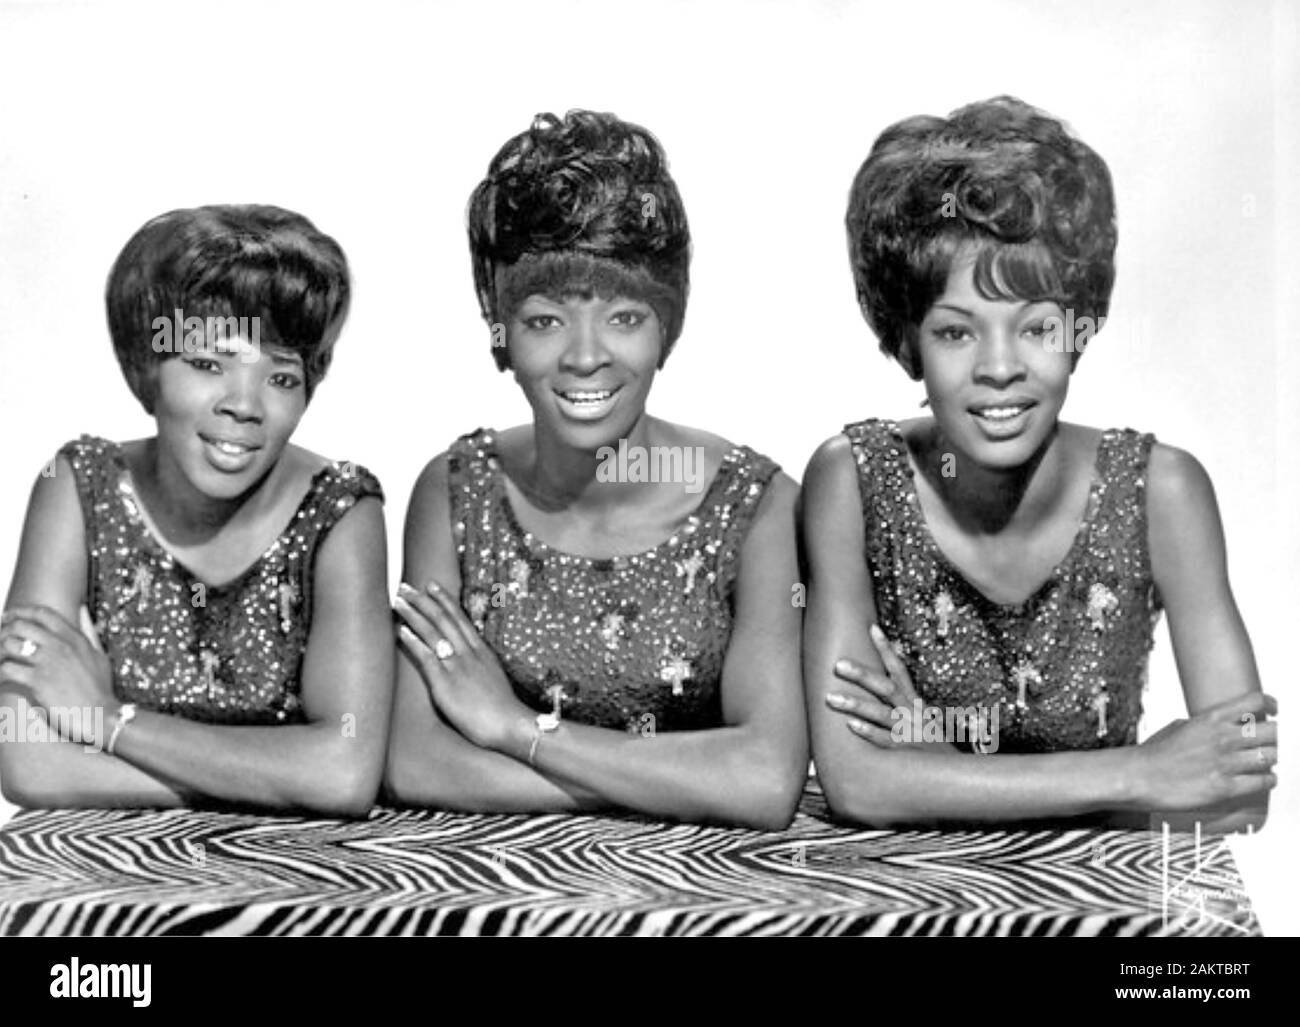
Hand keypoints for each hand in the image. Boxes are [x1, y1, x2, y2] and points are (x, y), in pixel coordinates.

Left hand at [0, 605, 114, 745]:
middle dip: (5, 630)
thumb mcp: (99, 657)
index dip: (22, 612)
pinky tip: (2, 678)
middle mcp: (60, 645)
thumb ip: (88, 635)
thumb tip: (82, 616)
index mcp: (75, 638)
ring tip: (1, 659)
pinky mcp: (37, 681)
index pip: (43, 614)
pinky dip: (0, 673)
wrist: (102, 715)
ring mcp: (48, 662)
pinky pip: (7, 669)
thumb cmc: (101, 691)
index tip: (11, 617)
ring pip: (10, 643)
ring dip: (0, 651)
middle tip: (0, 639)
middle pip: (22, 625)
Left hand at [394, 581, 532, 754]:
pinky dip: (413, 641)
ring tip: (398, 601)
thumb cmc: (503, 709)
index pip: (459, 618)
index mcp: (481, 651)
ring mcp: (457, 666)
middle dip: (423, 600)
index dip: (444, 600)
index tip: (432, 586)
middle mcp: (469, 653)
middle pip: (443, 619)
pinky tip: (401, 630)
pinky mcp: (445, 682)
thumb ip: (481, 667)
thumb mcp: (494, 679)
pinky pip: (426, 656)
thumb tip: (472, 664)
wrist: (510, 723)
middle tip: (406, 586)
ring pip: (433, 631)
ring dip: (414, 614)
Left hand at [825, 624, 957, 751]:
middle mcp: (912, 712)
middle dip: (862, 675)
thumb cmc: (932, 746)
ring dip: (855, 705)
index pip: (899, 670)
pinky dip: (869, 733)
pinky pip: (886, 741)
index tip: (872, 628)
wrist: (955, 773)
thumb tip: (881, 687)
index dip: (886, 649)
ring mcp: (910, 731)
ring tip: (830, 698)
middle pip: (886, 688)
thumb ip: (902, 705)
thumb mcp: (921, 719)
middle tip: (837, 664)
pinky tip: (851, 726)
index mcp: (914, 702)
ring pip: (881, 714)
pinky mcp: (907, 751)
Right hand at [1134, 691, 1277, 811]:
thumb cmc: (1155, 754)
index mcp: (1211, 719)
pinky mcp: (1226, 788)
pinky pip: (1265, 781)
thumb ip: (1207, 725)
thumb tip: (1223, 726)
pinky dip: (1268, 780)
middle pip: (1273, 731)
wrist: (1139, 777)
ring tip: (1264, 762)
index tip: (1273, 710)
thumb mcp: (1180, 727)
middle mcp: (1223, 738)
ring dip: (1271, 759)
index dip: (1270, 704)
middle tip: (1270, 741)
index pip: (1255, 701)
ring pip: (1273, 756)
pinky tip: (1261, 779)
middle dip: (1275, 736)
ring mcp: (1226, 763)